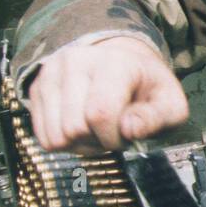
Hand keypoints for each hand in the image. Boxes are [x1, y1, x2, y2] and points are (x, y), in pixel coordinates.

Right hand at [25, 36, 189, 154]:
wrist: (122, 64)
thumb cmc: (147, 88)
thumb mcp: (169, 103)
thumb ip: (157, 118)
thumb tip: (130, 130)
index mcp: (114, 62)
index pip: (100, 113)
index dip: (114, 138)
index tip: (127, 135)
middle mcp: (77, 61)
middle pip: (74, 128)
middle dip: (97, 142)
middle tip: (112, 132)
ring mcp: (52, 73)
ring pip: (56, 136)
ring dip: (80, 145)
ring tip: (97, 130)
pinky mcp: (36, 87)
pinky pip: (43, 137)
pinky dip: (65, 143)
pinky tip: (82, 129)